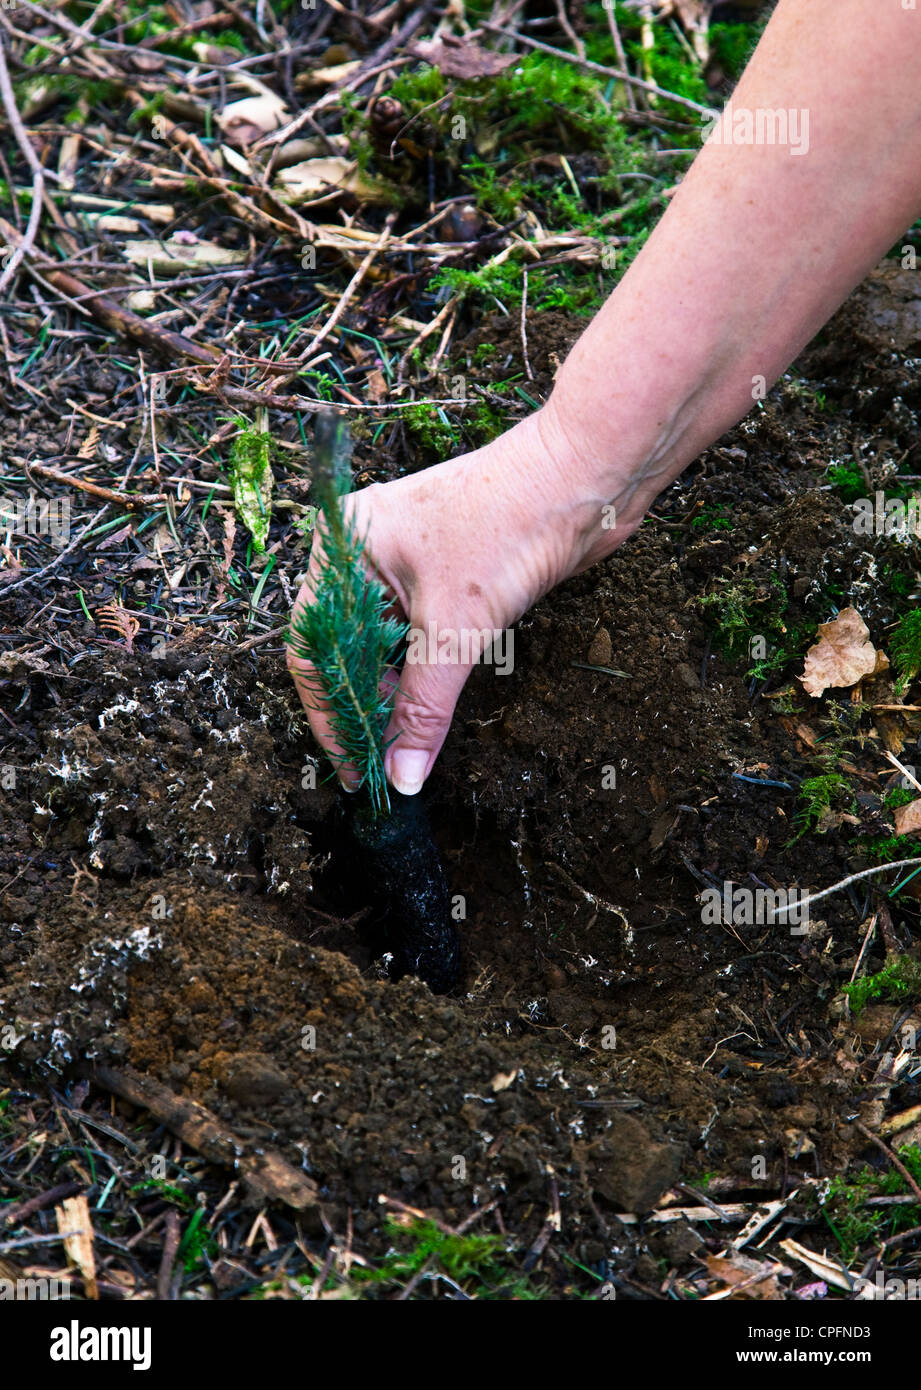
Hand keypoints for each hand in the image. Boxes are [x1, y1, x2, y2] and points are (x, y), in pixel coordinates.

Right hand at [287, 403, 633, 795]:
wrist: (589, 477)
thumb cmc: (512, 523)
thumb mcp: (456, 625)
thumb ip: (423, 705)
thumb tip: (402, 774)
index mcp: (344, 545)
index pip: (314, 646)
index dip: (330, 714)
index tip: (352, 767)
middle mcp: (364, 551)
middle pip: (343, 648)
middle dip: (362, 709)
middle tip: (380, 767)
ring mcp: (404, 561)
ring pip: (381, 645)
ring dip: (392, 696)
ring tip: (402, 750)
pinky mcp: (445, 574)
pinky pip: (416, 637)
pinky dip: (419, 676)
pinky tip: (425, 713)